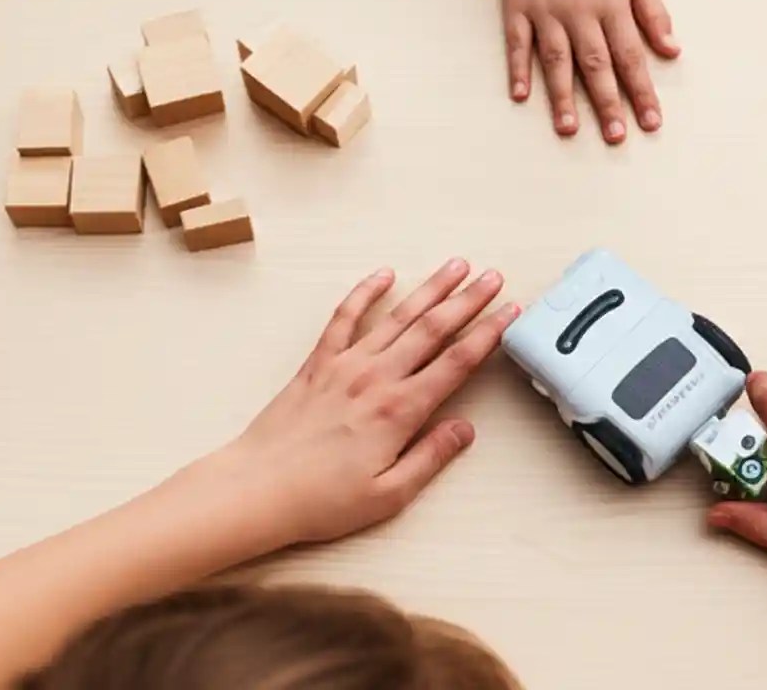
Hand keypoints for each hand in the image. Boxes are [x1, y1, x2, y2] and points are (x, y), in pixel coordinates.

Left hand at [196, 259, 519, 547]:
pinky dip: (365, 293)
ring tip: (456, 266)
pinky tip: (384, 275)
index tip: (510, 312)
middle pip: (433, 329)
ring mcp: (345, 365)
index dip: (488, 334)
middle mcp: (377, 378)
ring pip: (398, 316)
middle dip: (468, 300)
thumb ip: (431, 457)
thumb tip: (465, 429)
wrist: (257, 489)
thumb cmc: (321, 500)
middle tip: (493, 277)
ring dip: (430, 289)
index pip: (457, 362)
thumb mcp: (389, 494)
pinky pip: (344, 318)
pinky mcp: (317, 363)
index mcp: (400, 410)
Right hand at [501, 0, 680, 143]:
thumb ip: (653, 9)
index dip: (643, 91)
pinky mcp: (517, 6)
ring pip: (556, 59)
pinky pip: (517, 42)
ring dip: (562, 96)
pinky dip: (517, 69)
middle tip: (616, 136)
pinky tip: (520, 95)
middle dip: (608, 102)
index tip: (651, 122)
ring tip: (569, 129)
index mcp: (611, 2)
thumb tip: (672, 49)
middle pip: (596, 64)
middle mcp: (579, 10)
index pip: (631, 56)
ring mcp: (545, 10)